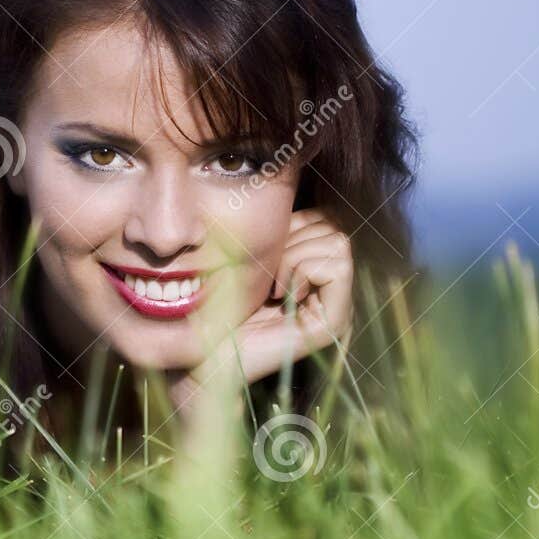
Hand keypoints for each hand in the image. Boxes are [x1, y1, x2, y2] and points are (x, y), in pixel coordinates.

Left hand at [170, 211, 352, 411]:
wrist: (202, 354)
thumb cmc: (215, 306)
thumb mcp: (248, 256)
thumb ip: (276, 231)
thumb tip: (289, 184)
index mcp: (313, 273)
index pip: (324, 218)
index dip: (292, 225)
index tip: (264, 256)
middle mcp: (331, 291)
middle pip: (333, 226)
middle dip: (292, 241)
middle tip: (266, 276)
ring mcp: (336, 307)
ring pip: (335, 241)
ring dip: (293, 257)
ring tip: (272, 289)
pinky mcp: (333, 322)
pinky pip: (336, 265)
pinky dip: (302, 271)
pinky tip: (280, 298)